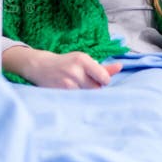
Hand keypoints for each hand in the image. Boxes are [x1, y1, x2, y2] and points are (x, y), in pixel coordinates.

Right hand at [3, 46, 121, 88]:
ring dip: (85, 95)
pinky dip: (77, 99)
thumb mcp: (83, 60)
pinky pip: (77, 101)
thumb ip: (102, 67)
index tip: (98, 80)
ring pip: (87, 96)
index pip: (104, 79)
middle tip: (85, 84)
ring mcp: (67, 83)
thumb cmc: (66, 63)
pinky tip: (70, 94)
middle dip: (94, 88)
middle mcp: (75, 71)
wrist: (40, 66)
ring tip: (76, 88)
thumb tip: (120, 67)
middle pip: (97, 89)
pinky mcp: (60, 93)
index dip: (103, 82)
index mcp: (82, 60)